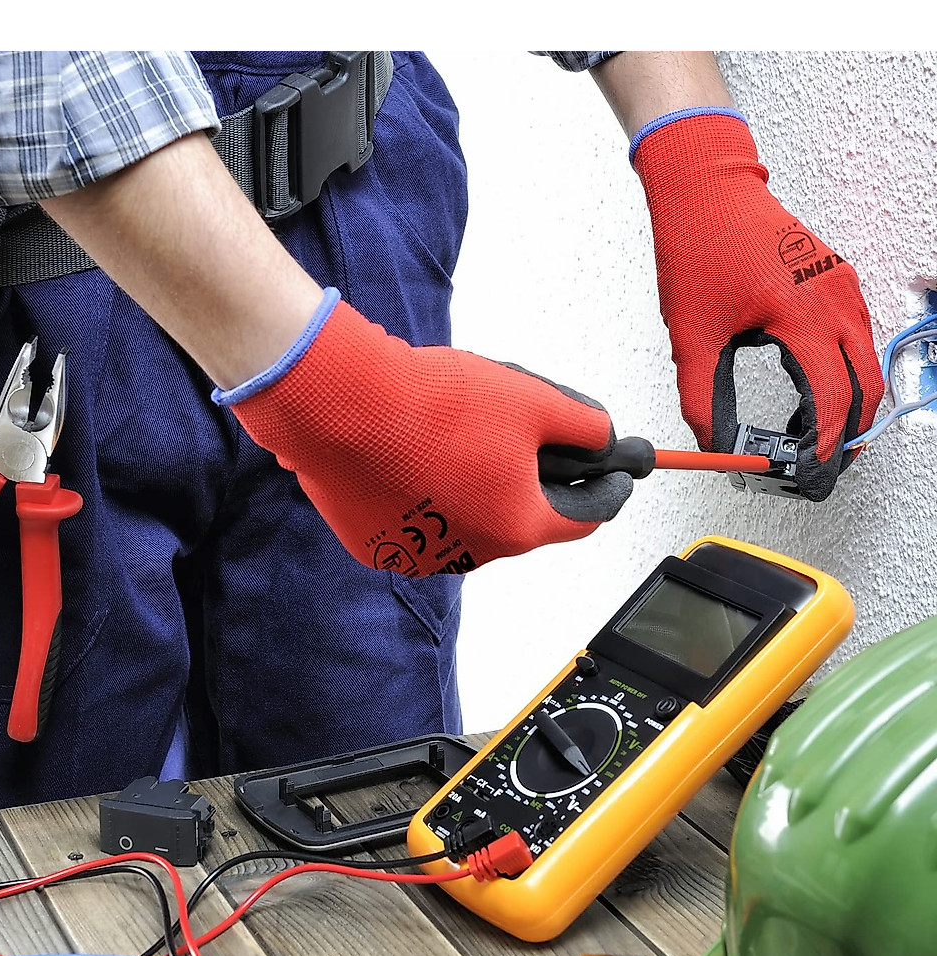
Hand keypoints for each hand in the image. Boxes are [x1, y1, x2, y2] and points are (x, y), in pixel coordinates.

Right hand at [215, 291, 632, 576]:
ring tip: (455, 436)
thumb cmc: (432, 403)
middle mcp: (472, 554)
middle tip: (523, 438)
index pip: (584, 518)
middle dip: (530, 480)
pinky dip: (424, 496)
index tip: (615, 476)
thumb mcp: (531, 400)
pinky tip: (413, 455)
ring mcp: (419, 555)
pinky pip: (415, 523)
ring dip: (475, 488)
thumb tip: (607, 439)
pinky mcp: (376, 545)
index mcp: (518, 526)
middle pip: (521, 519)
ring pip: (466, 521)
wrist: (341, 405)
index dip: (605, 489)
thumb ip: (583, 425)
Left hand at [632, 110, 882, 500]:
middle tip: (822, 463)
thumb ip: (702, 395)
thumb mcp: (693, 335)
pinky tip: (818, 387)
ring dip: (849, 400)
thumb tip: (713, 442)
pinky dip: (845, 369)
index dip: (823, 443)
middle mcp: (833, 300)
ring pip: (865, 359)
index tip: (809, 469)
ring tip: (817, 434)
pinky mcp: (835, 278)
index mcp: (801, 315)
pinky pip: (856, 334)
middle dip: (847, 430)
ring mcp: (840, 286)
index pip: (829, 397)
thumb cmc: (700, 247)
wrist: (705, 190)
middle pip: (864, 385)